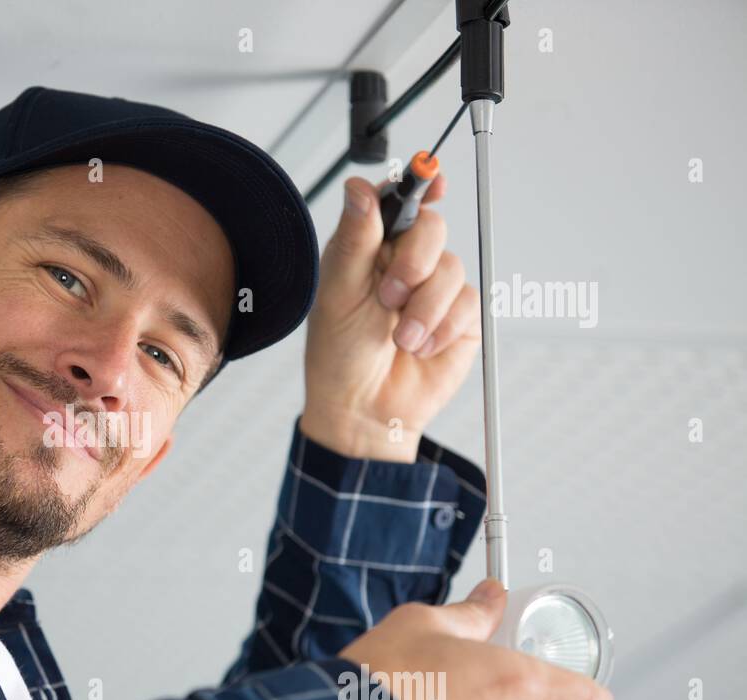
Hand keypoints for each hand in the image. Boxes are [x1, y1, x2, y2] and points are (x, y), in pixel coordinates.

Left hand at [301, 174, 480, 462]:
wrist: (365, 410)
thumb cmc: (339, 356)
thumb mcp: (338, 295)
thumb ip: (354, 241)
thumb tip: (358, 188)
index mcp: (368, 250)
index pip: (396, 202)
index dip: (415, 185)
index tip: (431, 181)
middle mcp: (404, 263)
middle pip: (433, 226)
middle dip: (416, 261)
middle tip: (390, 297)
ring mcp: (434, 289)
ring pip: (452, 266)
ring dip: (425, 307)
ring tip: (400, 338)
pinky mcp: (460, 317)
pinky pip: (469, 302)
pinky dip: (443, 327)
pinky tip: (421, 347)